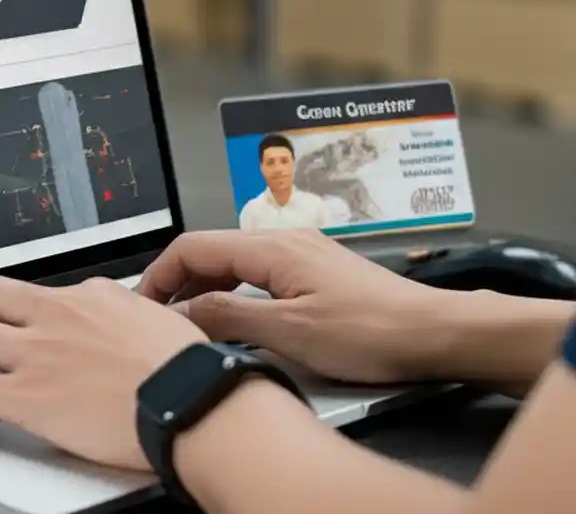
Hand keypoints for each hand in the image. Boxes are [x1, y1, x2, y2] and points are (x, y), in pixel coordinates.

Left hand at [0, 274, 205, 469]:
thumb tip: (132, 320)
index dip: (20, 313)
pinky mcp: (23, 395)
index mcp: (91, 296)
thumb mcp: (162, 325)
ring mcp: (35, 352)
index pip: (39, 293)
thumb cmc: (189, 373)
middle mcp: (56, 314)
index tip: (13, 326)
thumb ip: (132, 319)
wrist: (194, 401)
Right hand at [137, 230, 450, 383]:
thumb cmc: (372, 332)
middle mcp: (286, 242)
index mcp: (273, 248)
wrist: (433, 333)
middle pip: (211, 252)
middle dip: (177, 281)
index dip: (159, 275)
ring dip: (204, 289)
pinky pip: (258, 276)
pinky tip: (231, 321)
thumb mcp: (289, 332)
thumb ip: (229, 316)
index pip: (194, 247)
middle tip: (156, 317)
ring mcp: (303, 256)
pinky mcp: (316, 275)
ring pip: (235, 264)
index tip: (141, 305)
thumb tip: (184, 310)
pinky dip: (233, 294)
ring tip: (186, 322)